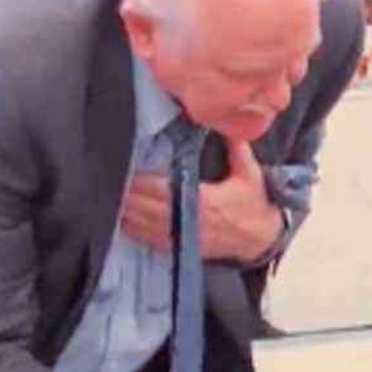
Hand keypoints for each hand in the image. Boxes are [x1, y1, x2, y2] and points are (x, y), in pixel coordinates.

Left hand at [119, 139, 282, 265]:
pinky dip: (133, 230)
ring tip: (110, 197)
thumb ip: (238, 149)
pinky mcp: (181, 246)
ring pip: (143, 225)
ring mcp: (183, 236)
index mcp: (204, 200)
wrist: (261, 238)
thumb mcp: (250, 174)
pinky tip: (121, 220)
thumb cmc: (254, 205)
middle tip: (110, 180)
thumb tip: (228, 124)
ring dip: (125, 212)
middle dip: (127, 194)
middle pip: (146, 208)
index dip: (140, 181)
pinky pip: (149, 240)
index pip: (161, 190)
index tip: (126, 169)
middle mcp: (189, 220)